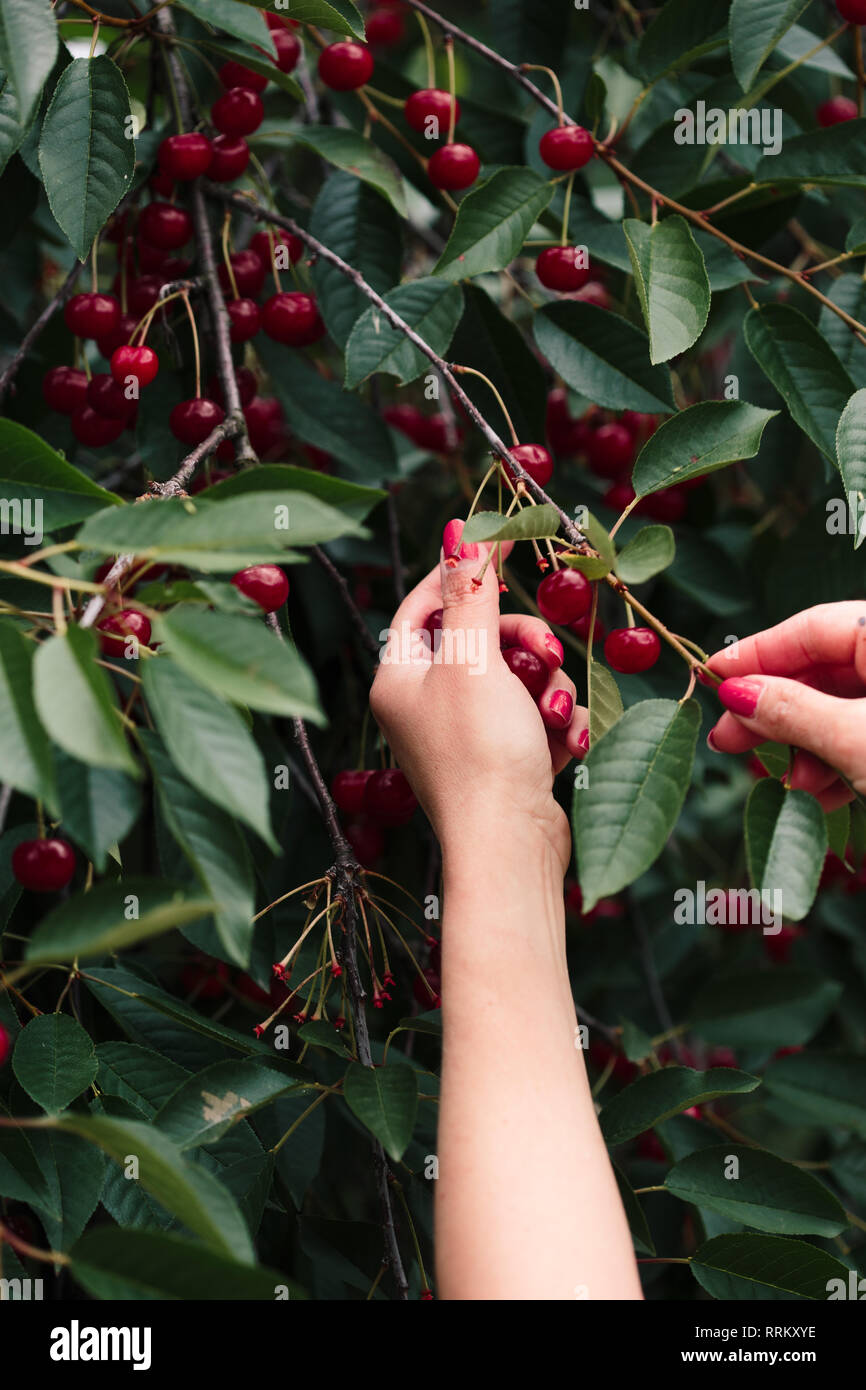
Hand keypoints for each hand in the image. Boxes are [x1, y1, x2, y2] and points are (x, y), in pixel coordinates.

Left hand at [369, 519, 588, 870]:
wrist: (511, 846)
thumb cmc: (481, 750)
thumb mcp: (473, 659)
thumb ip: (470, 592)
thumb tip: (459, 528)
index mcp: (399, 679)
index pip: (424, 605)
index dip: (463, 576)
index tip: (505, 550)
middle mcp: (425, 706)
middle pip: (482, 641)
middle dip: (526, 645)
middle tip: (550, 654)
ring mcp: (465, 737)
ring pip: (520, 679)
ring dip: (549, 690)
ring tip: (556, 720)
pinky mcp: (504, 762)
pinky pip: (536, 719)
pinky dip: (555, 726)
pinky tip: (564, 746)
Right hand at [706, 602, 865, 807]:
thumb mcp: (856, 738)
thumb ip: (794, 712)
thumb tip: (737, 693)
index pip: (809, 628)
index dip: (755, 654)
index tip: (710, 676)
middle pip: (822, 670)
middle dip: (774, 710)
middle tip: (726, 738)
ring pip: (841, 708)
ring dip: (804, 745)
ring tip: (787, 781)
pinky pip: (863, 736)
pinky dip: (837, 761)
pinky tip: (818, 794)